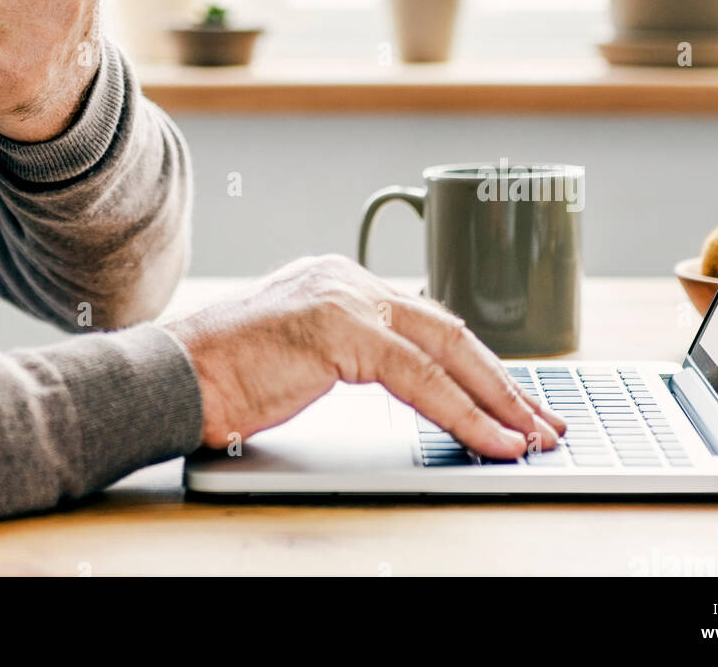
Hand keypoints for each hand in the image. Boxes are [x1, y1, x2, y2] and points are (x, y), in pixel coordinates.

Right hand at [165, 255, 566, 457]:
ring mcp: (343, 298)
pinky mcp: (338, 329)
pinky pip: (419, 377)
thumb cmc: (226, 375)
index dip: (475, 365)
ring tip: (532, 436)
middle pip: (446, 330)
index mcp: (338, 280)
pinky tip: (491, 438)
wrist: (174, 375)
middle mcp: (346, 278)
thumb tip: (410, 386)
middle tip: (543, 421)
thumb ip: (349, 354)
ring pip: (444, 350)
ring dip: (496, 399)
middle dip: (502, 381)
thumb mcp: (300, 355)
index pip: (425, 321)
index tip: (512, 401)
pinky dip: (463, 412)